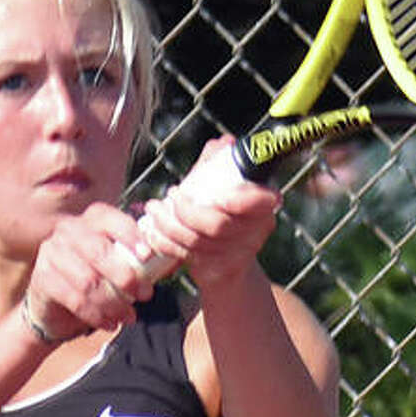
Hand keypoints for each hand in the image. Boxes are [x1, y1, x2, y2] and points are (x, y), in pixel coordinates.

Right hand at [23, 203, 155, 341]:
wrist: (53, 305)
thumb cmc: (94, 278)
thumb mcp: (115, 263)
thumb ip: (138, 259)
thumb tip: (173, 261)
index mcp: (90, 219)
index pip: (109, 218)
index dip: (129, 235)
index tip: (147, 255)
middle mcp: (68, 230)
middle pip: (98, 251)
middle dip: (125, 276)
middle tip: (144, 295)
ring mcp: (51, 252)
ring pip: (88, 280)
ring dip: (113, 303)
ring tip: (128, 316)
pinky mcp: (41, 277)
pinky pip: (75, 299)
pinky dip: (96, 315)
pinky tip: (110, 323)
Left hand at [140, 137, 281, 292]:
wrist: (229, 265)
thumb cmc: (224, 215)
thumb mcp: (222, 188)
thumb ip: (218, 165)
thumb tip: (223, 144)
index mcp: (263, 206)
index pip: (258, 201)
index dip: (237, 200)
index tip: (214, 195)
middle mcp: (255, 232)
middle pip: (217, 225)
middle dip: (186, 210)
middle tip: (171, 194)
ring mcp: (237, 256)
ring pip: (196, 241)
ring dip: (168, 224)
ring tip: (154, 208)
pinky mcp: (217, 272)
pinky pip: (185, 255)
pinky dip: (164, 242)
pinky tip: (152, 230)